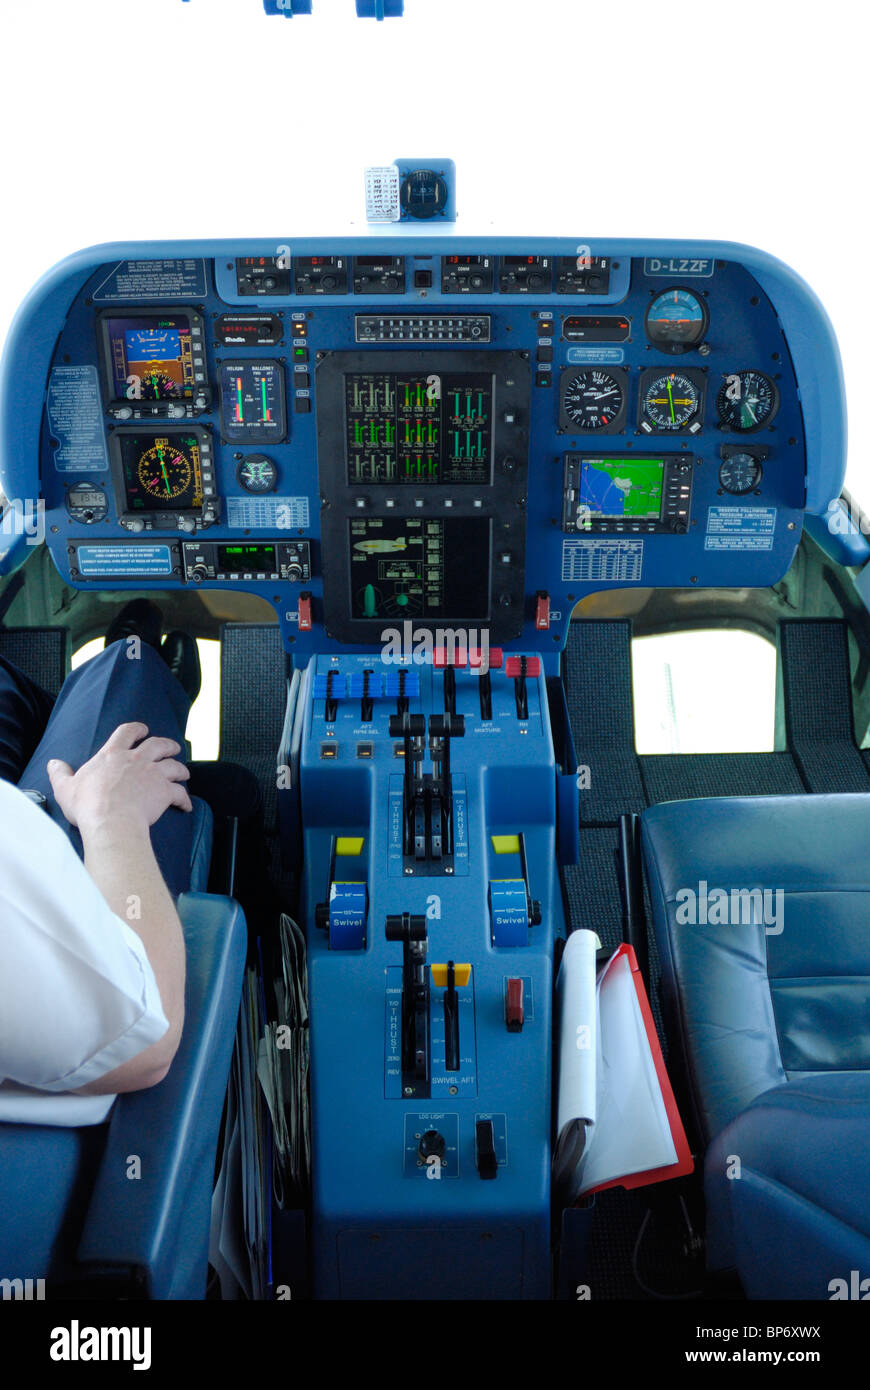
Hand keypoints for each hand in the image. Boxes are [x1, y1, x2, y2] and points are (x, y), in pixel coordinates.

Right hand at [47, 722, 192, 835]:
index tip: (143, 730)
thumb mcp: (66, 787)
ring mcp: (154, 774)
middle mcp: (137, 759)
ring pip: (174, 766)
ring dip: (181, 769)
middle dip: (168, 745)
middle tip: (173, 747)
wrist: (110, 821)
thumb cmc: (87, 805)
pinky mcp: (165, 792)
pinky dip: (184, 798)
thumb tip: (53, 763)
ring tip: (184, 773)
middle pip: (159, 744)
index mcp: (113, 755)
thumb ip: (60, 773)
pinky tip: (186, 805)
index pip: (127, 732)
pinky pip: (180, 793)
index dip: (137, 729)